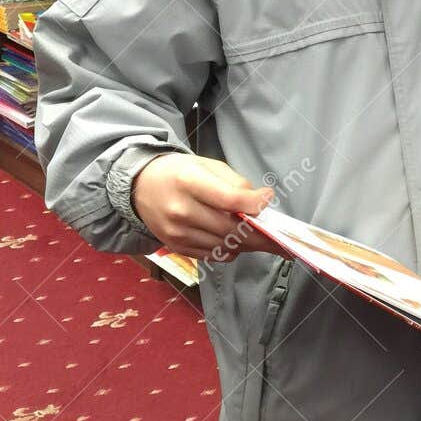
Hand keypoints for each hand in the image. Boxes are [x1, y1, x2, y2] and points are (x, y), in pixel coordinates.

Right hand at [131, 153, 284, 261]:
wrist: (140, 187)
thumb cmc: (179, 173)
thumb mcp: (207, 165)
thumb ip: (235, 183)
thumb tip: (260, 203)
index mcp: (189, 183)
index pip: (230, 199)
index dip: (254, 204)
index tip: (267, 200)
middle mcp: (181, 211)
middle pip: (231, 229)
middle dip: (261, 235)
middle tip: (281, 239)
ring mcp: (177, 233)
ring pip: (225, 246)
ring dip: (248, 245)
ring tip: (262, 239)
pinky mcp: (176, 247)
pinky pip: (213, 255)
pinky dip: (231, 251)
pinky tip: (237, 242)